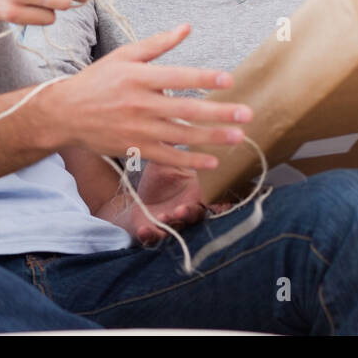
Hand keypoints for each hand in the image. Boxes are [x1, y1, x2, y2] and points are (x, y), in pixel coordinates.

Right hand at [39, 23, 252, 169]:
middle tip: (246, 114)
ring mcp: (138, 129)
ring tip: (237, 137)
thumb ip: (157, 44)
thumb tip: (187, 27)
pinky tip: (212, 161)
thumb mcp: (124, 56)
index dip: (204, 78)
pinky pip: (168, 157)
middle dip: (219, 113)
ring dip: (212, 137)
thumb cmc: (98, 80)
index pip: (178, 77)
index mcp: (139, 77)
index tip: (228, 80)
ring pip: (181, 135)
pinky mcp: (135, 148)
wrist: (66, 113)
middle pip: (186, 109)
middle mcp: (141, 104)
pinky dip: (190, 161)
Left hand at [98, 160, 231, 244]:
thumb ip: (175, 148)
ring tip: (163, 217)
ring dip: (173, 223)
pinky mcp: (155, 231)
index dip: (221, 202)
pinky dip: (150, 234)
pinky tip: (144, 229)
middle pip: (197, 214)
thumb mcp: (166, 162)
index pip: (214, 198)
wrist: (136, 199)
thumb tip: (182, 120)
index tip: (221, 202)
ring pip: (178, 226)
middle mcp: (188, 208)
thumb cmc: (158, 180)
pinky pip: (155, 237)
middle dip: (191, 212)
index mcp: (196, 192)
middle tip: (182, 207)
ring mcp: (173, 222)